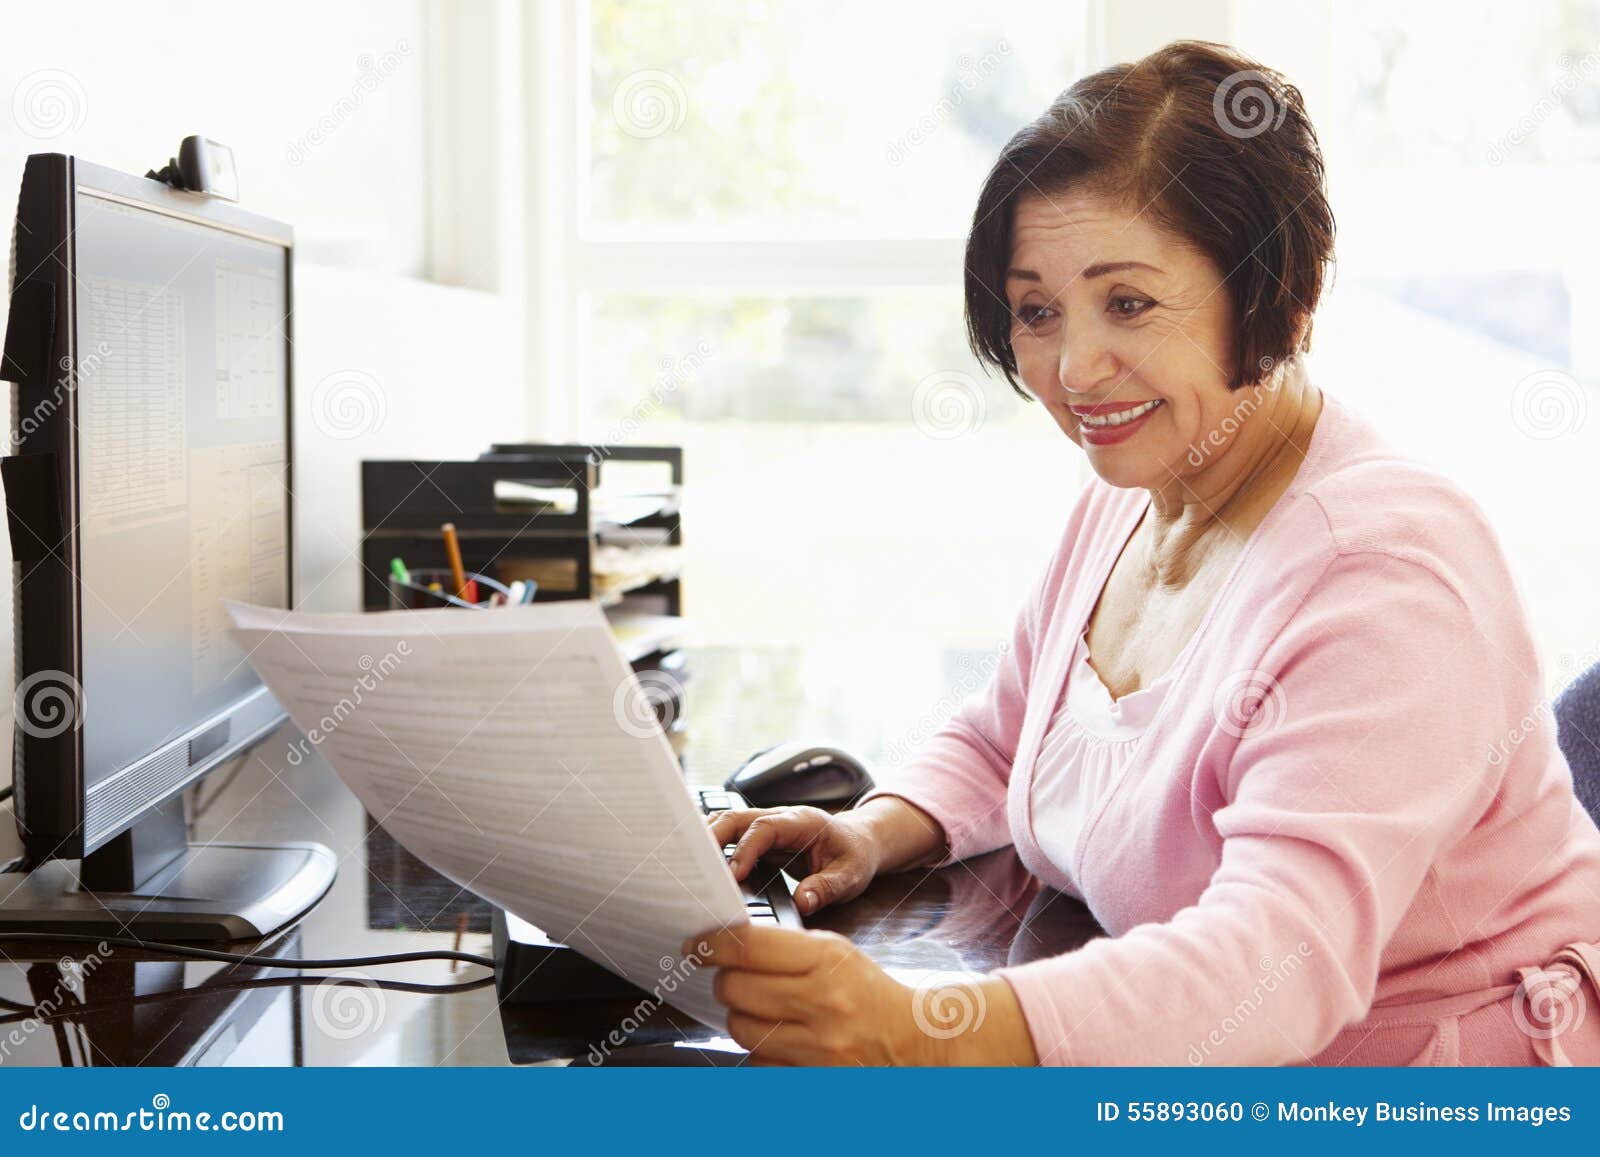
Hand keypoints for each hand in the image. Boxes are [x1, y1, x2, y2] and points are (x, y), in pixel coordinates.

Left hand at [689, 924, 1037, 1065]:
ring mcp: (817, 1046)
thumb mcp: (836, 954)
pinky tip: (776, 1038)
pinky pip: (759, 1063)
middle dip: (725, 982)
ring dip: (739, 1017)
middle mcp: (821, 1002)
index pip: (748, 947)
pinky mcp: (812, 1078)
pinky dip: (759, 1050)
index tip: (697, 946)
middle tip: (731, 978)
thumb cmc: (869, 993)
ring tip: (758, 1010)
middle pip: (735, 989)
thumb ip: (785, 950)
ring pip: (741, 1029)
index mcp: (827, 960)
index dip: (712, 945)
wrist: (915, 1041)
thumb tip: (726, 946)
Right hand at [708, 806, 880, 915]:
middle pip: (736, 818)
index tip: (732, 876)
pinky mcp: (759, 838)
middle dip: (712, 839)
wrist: (859, 842)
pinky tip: (698, 864)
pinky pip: (730, 836)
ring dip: (707, 840)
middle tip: (694, 868)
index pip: (764, 828)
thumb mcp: (851, 876)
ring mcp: (767, 825)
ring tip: (687, 866)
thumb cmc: (855, 856)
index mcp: (802, 822)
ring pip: (728, 823)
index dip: (744, 850)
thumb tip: (803, 902)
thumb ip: (827, 887)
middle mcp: (779, 817)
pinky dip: (712, 846)